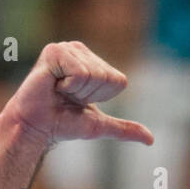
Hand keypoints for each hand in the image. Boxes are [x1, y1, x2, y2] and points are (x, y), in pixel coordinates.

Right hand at [1, 41, 153, 147]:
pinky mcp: (54, 52)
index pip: (119, 81)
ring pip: (94, 75)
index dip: (103, 98)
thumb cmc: (65, 123)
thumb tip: (151, 140)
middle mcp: (80, 50)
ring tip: (60, 91)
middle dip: (90, 94)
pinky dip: (68, 86)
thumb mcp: (100, 125)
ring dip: (78, 91)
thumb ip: (124, 129)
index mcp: (93, 63)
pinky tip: (53, 85)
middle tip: (69, 97)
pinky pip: (80, 73)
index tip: (81, 101)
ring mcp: (67, 48)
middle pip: (108, 77)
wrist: (38, 126)